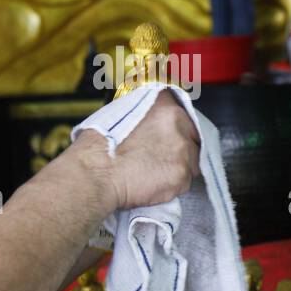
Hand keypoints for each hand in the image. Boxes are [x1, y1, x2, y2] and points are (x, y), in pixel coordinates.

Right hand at [77, 96, 199, 210]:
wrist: (97, 173)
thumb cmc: (101, 147)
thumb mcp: (120, 113)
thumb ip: (143, 113)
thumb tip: (148, 118)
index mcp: (163, 105)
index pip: (184, 113)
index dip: (178, 127)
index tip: (172, 135)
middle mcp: (178, 124)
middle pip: (192, 137)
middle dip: (180, 148)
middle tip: (161, 157)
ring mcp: (183, 150)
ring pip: (192, 161)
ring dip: (178, 167)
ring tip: (155, 172)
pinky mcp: (182, 175)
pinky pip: (184, 181)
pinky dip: (173, 185)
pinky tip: (154, 183)